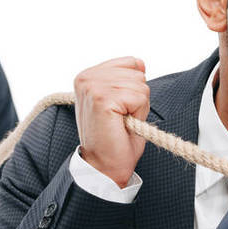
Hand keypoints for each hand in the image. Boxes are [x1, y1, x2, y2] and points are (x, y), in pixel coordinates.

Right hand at [74, 56, 150, 187]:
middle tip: (120, 119)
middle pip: (137, 73)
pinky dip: (138, 114)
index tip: (119, 108)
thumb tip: (141, 63)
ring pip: (141, 85)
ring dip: (137, 108)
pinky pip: (139, 97)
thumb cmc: (115, 138)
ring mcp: (92, 87)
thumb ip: (127, 78)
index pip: (130, 62)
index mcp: (88, 75)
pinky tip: (121, 125)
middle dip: (137, 98)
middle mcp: (86, 77)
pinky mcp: (102, 99)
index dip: (133, 88)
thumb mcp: (121, 99)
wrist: (104, 166)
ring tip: (120, 123)